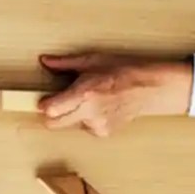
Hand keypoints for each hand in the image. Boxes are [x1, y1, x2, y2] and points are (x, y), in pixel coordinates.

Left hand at [38, 53, 193, 136]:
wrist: (150, 88)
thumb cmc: (124, 71)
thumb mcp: (93, 60)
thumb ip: (65, 63)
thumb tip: (46, 61)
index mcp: (84, 93)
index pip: (50, 109)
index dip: (44, 104)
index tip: (44, 98)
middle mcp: (89, 112)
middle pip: (54, 124)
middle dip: (51, 114)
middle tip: (57, 102)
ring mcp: (97, 125)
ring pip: (69, 125)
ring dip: (71, 115)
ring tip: (87, 100)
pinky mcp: (104, 132)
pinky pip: (85, 127)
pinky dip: (86, 119)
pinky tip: (98, 108)